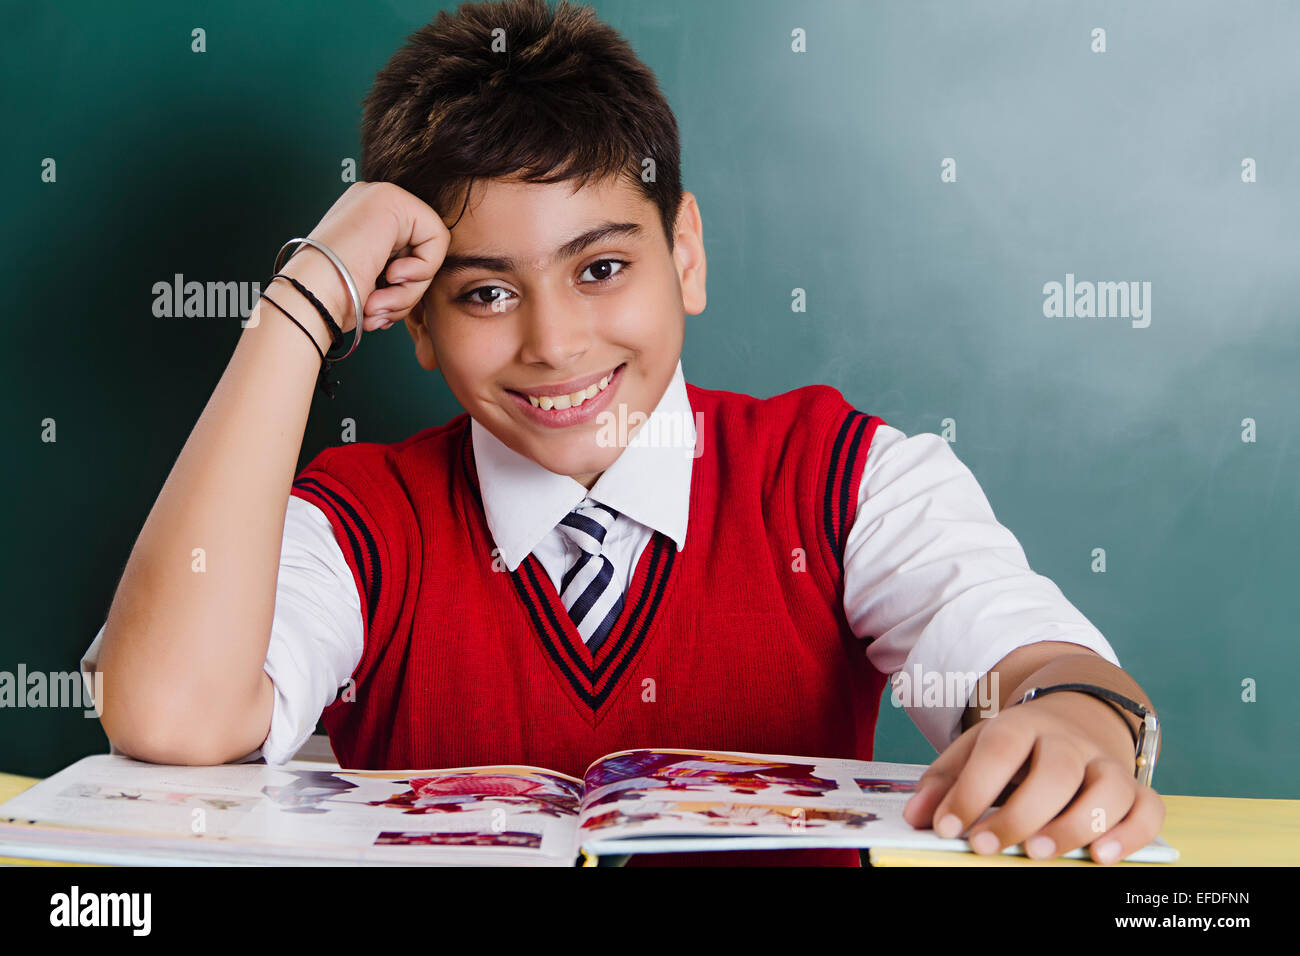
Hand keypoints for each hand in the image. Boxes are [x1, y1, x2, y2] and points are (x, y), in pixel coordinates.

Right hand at [285, 181, 449, 334]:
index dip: (402, 289)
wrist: (309, 300)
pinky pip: (437, 239)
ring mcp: (381, 196)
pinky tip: (389, 276)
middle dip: (406, 293)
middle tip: (379, 312)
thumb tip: (422, 275)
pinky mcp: (394, 200)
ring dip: (409, 291)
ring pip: (430, 250)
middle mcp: (372, 202)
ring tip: (379, 303)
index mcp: (365, 219)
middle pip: (422, 252)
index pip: (410, 253)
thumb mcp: (372, 282)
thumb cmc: (333, 300)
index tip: (377, 309)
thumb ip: (398, 271)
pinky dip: (420, 271)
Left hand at [901, 692, 1165, 863]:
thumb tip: (917, 817)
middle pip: (1056, 770)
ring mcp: (1106, 763)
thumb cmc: (1015, 748)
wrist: (1075, 718)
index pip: (999, 749)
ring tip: (1039, 853)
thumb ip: (944, 781)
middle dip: (1022, 813)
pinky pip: (1148, 809)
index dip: (972, 789)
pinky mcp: (1136, 788)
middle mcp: (1069, 741)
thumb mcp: (975, 750)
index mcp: (1022, 725)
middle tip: (988, 847)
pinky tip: (1102, 856)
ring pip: (1108, 788)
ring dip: (1076, 825)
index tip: (948, 827)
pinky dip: (1131, 834)